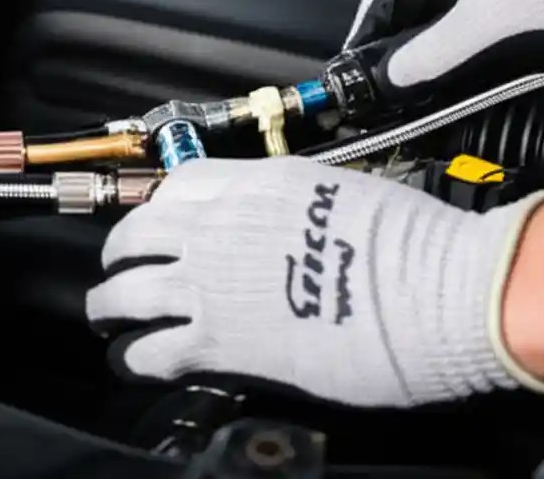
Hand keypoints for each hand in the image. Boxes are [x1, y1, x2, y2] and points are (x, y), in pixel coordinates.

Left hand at [86, 157, 543, 406]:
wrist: (435, 292)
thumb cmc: (416, 246)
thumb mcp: (352, 195)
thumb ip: (307, 206)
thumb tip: (300, 222)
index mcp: (261, 184)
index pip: (184, 182)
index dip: (164, 202)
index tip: (162, 216)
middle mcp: (223, 226)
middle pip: (139, 231)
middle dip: (122, 249)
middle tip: (123, 264)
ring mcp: (213, 284)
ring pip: (126, 289)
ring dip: (110, 303)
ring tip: (108, 313)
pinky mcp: (220, 343)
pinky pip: (150, 349)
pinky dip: (134, 356)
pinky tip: (134, 361)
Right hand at [343, 0, 543, 103]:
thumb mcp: (493, 23)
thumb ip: (438, 50)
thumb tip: (396, 73)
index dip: (370, 39)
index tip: (361, 72)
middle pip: (416, 6)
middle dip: (409, 47)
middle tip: (403, 87)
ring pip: (447, 13)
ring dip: (442, 46)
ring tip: (436, 80)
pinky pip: (475, 14)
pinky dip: (469, 40)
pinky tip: (477, 63)